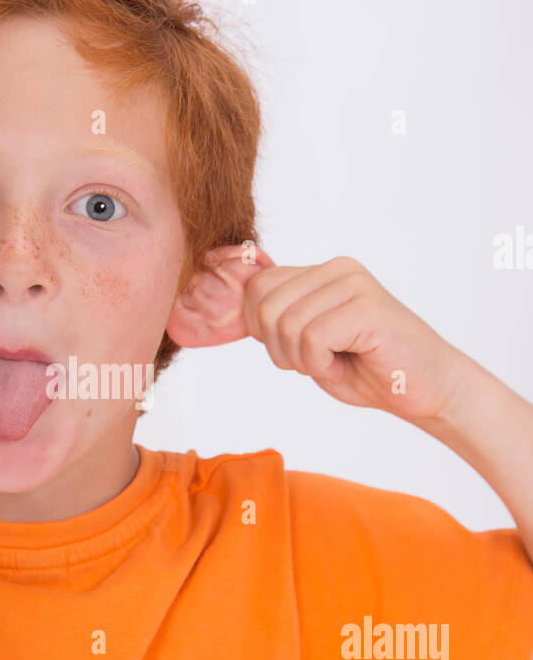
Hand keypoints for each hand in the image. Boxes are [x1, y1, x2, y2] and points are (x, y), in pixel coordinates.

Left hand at [166, 245, 463, 423]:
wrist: (427, 391)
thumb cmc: (368, 370)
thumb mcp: (309, 343)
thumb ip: (279, 320)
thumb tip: (232, 303)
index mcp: (321, 272)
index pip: (258, 287)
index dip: (261, 329)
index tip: (294, 351)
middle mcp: (337, 269)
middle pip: (264, 305)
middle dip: (278, 348)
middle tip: (314, 363)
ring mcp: (354, 284)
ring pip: (286, 323)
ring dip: (302, 360)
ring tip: (333, 364)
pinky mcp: (367, 307)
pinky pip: (312, 337)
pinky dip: (320, 364)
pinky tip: (346, 366)